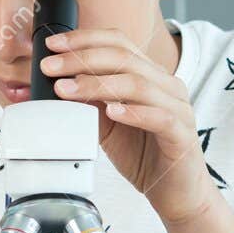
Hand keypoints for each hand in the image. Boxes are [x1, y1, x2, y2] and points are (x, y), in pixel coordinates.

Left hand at [41, 28, 217, 224]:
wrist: (176, 193)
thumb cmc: (143, 155)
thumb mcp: (106, 124)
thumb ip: (86, 102)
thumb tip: (50, 85)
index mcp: (150, 75)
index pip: (118, 42)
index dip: (84, 39)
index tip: (52, 45)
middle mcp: (166, 85)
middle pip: (124, 57)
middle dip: (82, 59)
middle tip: (50, 68)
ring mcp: (178, 108)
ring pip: (138, 84)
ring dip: (98, 84)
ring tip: (68, 90)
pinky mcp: (183, 135)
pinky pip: (160, 117)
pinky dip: (133, 112)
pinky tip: (111, 113)